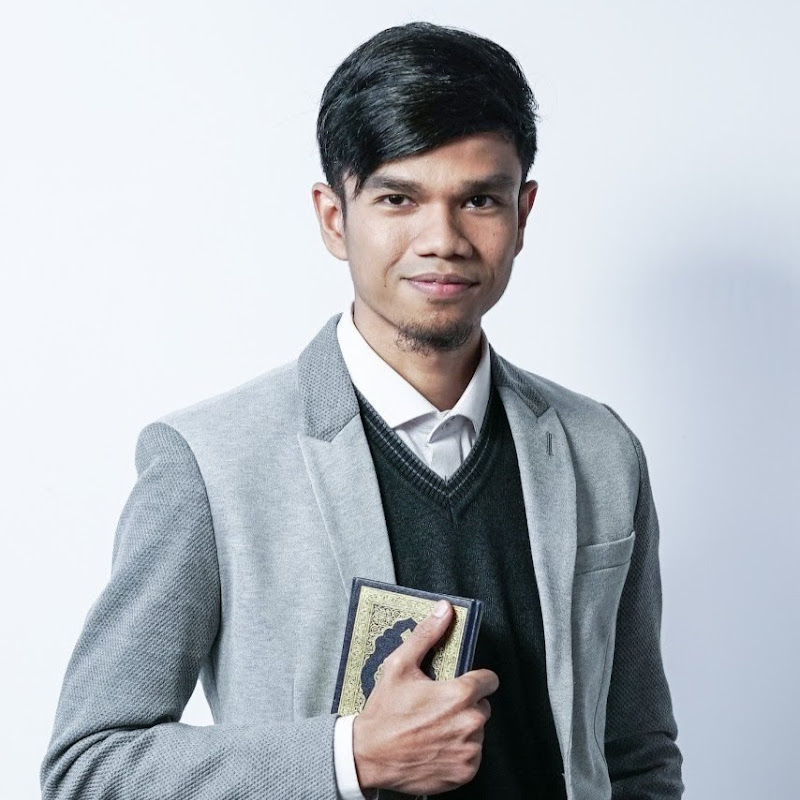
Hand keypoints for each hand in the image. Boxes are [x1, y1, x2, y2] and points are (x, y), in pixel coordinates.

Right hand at [352, 599, 498, 794]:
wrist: (368, 756)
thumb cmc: (384, 710)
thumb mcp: (400, 665)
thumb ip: (427, 634)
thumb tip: (444, 609)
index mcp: (460, 695)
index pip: (489, 680)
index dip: (475, 679)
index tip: (461, 683)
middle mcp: (470, 724)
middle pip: (482, 706)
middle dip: (465, 705)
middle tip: (437, 707)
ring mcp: (469, 751)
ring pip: (477, 731)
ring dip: (461, 728)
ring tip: (433, 728)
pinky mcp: (465, 773)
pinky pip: (472, 756)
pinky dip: (458, 752)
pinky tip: (435, 746)